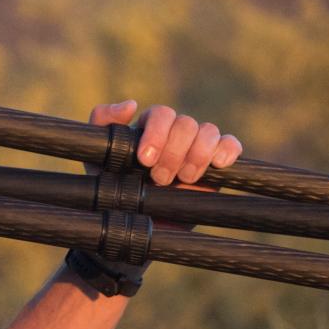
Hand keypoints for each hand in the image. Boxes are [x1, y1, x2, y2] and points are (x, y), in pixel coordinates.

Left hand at [89, 100, 240, 187]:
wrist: (133, 224)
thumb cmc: (112, 186)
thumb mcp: (98, 155)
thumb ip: (103, 123)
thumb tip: (131, 104)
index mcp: (150, 126)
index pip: (162, 114)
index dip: (157, 134)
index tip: (145, 160)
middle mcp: (175, 132)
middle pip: (186, 123)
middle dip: (174, 152)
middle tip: (160, 178)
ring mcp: (197, 146)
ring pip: (209, 131)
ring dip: (198, 154)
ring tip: (184, 178)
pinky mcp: (216, 164)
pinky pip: (230, 145)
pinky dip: (228, 150)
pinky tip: (218, 164)